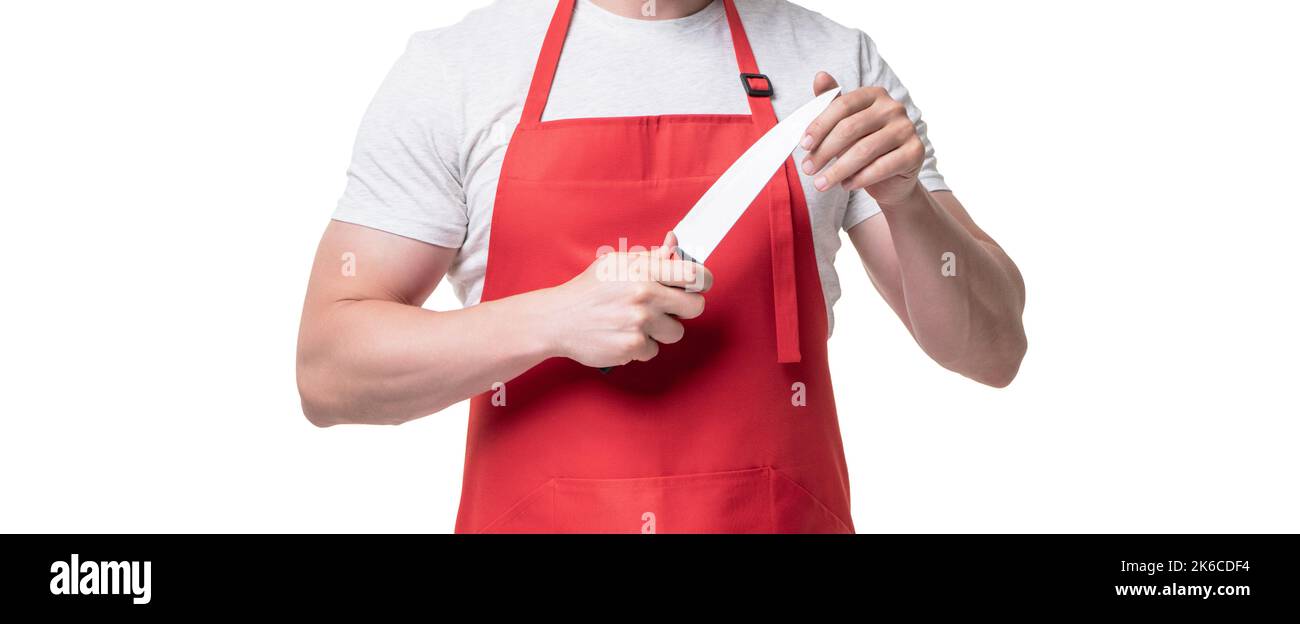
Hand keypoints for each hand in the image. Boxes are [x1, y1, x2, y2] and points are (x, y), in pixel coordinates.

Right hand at [545, 233, 711, 367]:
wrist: (557, 319)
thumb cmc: (588, 290)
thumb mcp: (616, 264)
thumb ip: (650, 258)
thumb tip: (674, 245)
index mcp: (644, 271)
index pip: (694, 275)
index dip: (703, 281)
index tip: (700, 285)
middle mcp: (644, 295)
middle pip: (695, 307)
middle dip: (685, 308)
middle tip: (669, 308)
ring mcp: (640, 323)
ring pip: (675, 332)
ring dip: (661, 330)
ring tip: (637, 322)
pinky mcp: (632, 347)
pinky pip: (654, 350)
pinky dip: (641, 346)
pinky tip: (623, 335)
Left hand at [800, 72, 924, 205]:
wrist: (892, 177)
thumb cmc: (863, 147)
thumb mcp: (844, 126)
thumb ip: (831, 104)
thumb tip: (819, 75)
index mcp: (874, 95)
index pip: (841, 106)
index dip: (819, 126)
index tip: (803, 146)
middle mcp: (893, 108)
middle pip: (850, 128)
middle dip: (824, 151)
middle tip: (807, 169)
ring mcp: (907, 128)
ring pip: (864, 150)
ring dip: (837, 170)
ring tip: (820, 183)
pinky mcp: (915, 152)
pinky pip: (881, 167)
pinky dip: (859, 179)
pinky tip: (845, 185)